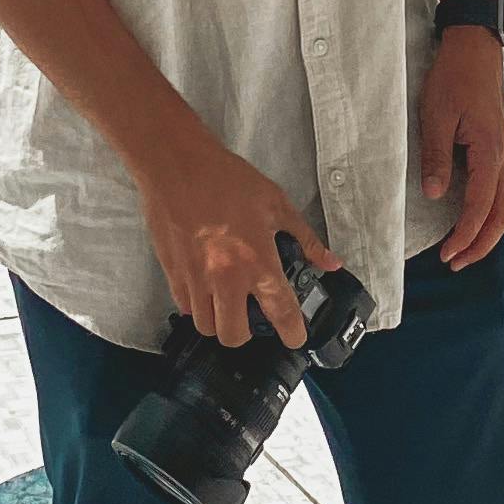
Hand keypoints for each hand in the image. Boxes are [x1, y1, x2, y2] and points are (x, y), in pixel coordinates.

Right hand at [137, 130, 338, 348]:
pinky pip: (184, 307)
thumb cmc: (226, 180)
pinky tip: (205, 288)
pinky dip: (196, 306)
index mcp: (257, 261)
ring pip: (206, 327)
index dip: (293, 333)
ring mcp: (196, 279)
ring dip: (219, 321)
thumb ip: (305, 238)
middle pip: (234, 336)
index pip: (281, 313)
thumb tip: (330, 262)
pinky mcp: (172, 273)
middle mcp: (226, 278)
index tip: (295, 338)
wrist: (176, 165)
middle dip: (247, 334)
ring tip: (227, 303)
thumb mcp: (276, 203)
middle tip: (252, 317)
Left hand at [420, 25, 503, 269]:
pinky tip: (475, 217)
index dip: (464, 236)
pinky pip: (501, 189)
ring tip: (465, 249)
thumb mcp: (436, 116)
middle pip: (500, 215)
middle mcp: (503, 158)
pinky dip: (490, 212)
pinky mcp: (498, 147)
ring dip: (487, 231)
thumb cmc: (455, 77)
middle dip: (481, 245)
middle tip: (457, 264)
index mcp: (490, 153)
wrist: (476, 48)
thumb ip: (436, 157)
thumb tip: (435, 195)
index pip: (480, 208)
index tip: (447, 255)